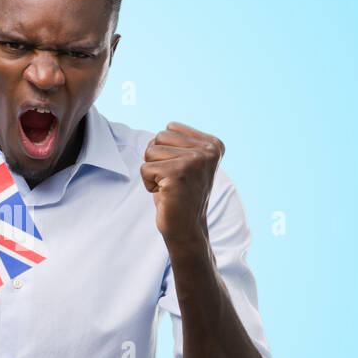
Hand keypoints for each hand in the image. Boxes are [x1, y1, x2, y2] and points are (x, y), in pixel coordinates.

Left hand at [140, 122, 223, 255]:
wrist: (187, 229)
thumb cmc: (181, 194)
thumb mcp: (187, 162)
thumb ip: (180, 143)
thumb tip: (163, 131)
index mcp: (214, 145)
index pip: (170, 128)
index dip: (166, 150)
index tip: (181, 171)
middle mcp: (208, 150)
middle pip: (159, 137)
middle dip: (157, 159)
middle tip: (173, 180)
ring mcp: (194, 161)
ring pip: (150, 151)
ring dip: (153, 171)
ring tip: (169, 187)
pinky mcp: (177, 173)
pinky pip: (144, 168)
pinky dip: (148, 184)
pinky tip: (165, 194)